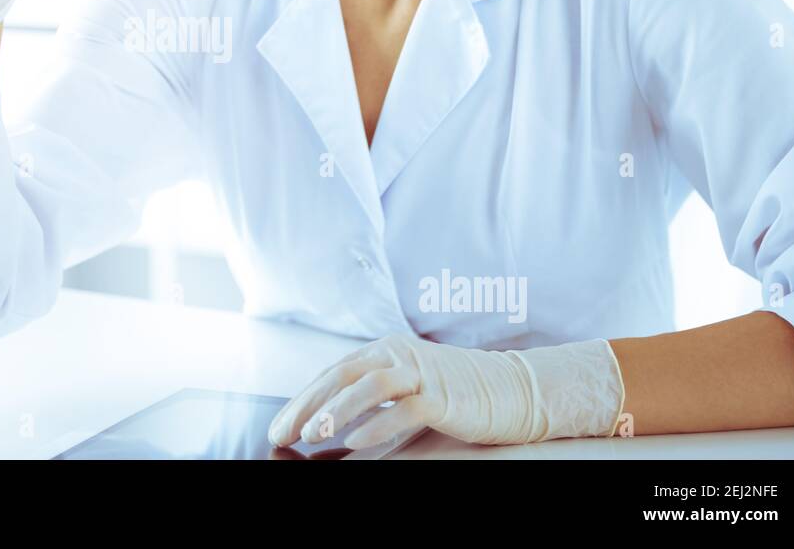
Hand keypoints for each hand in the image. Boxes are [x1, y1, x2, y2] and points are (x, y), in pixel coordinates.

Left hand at [268, 334, 623, 449]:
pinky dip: (377, 424)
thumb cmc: (456, 395)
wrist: (514, 390)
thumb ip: (371, 400)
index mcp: (385, 350)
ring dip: (336, 411)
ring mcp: (420, 371)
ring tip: (312, 434)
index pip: (333, 373)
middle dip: (308, 405)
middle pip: (341, 376)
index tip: (280, 425)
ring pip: (368, 386)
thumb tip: (326, 425)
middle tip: (283, 432)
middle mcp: (397, 354)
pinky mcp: (442, 394)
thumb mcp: (406, 390)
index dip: (303, 398)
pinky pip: (404, 409)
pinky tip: (356, 442)